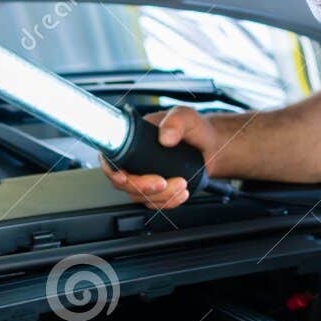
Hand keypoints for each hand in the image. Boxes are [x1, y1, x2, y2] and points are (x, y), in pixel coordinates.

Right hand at [102, 107, 220, 210]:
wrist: (209, 146)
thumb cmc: (193, 128)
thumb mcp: (186, 117)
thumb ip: (176, 121)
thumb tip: (165, 137)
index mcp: (132, 138)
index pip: (110, 157)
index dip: (112, 170)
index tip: (124, 177)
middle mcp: (133, 159)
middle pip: (123, 182)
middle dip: (142, 187)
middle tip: (163, 182)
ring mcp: (143, 176)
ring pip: (139, 196)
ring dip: (160, 196)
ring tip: (181, 184)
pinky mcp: (155, 189)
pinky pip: (153, 203)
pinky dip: (167, 202)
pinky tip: (181, 193)